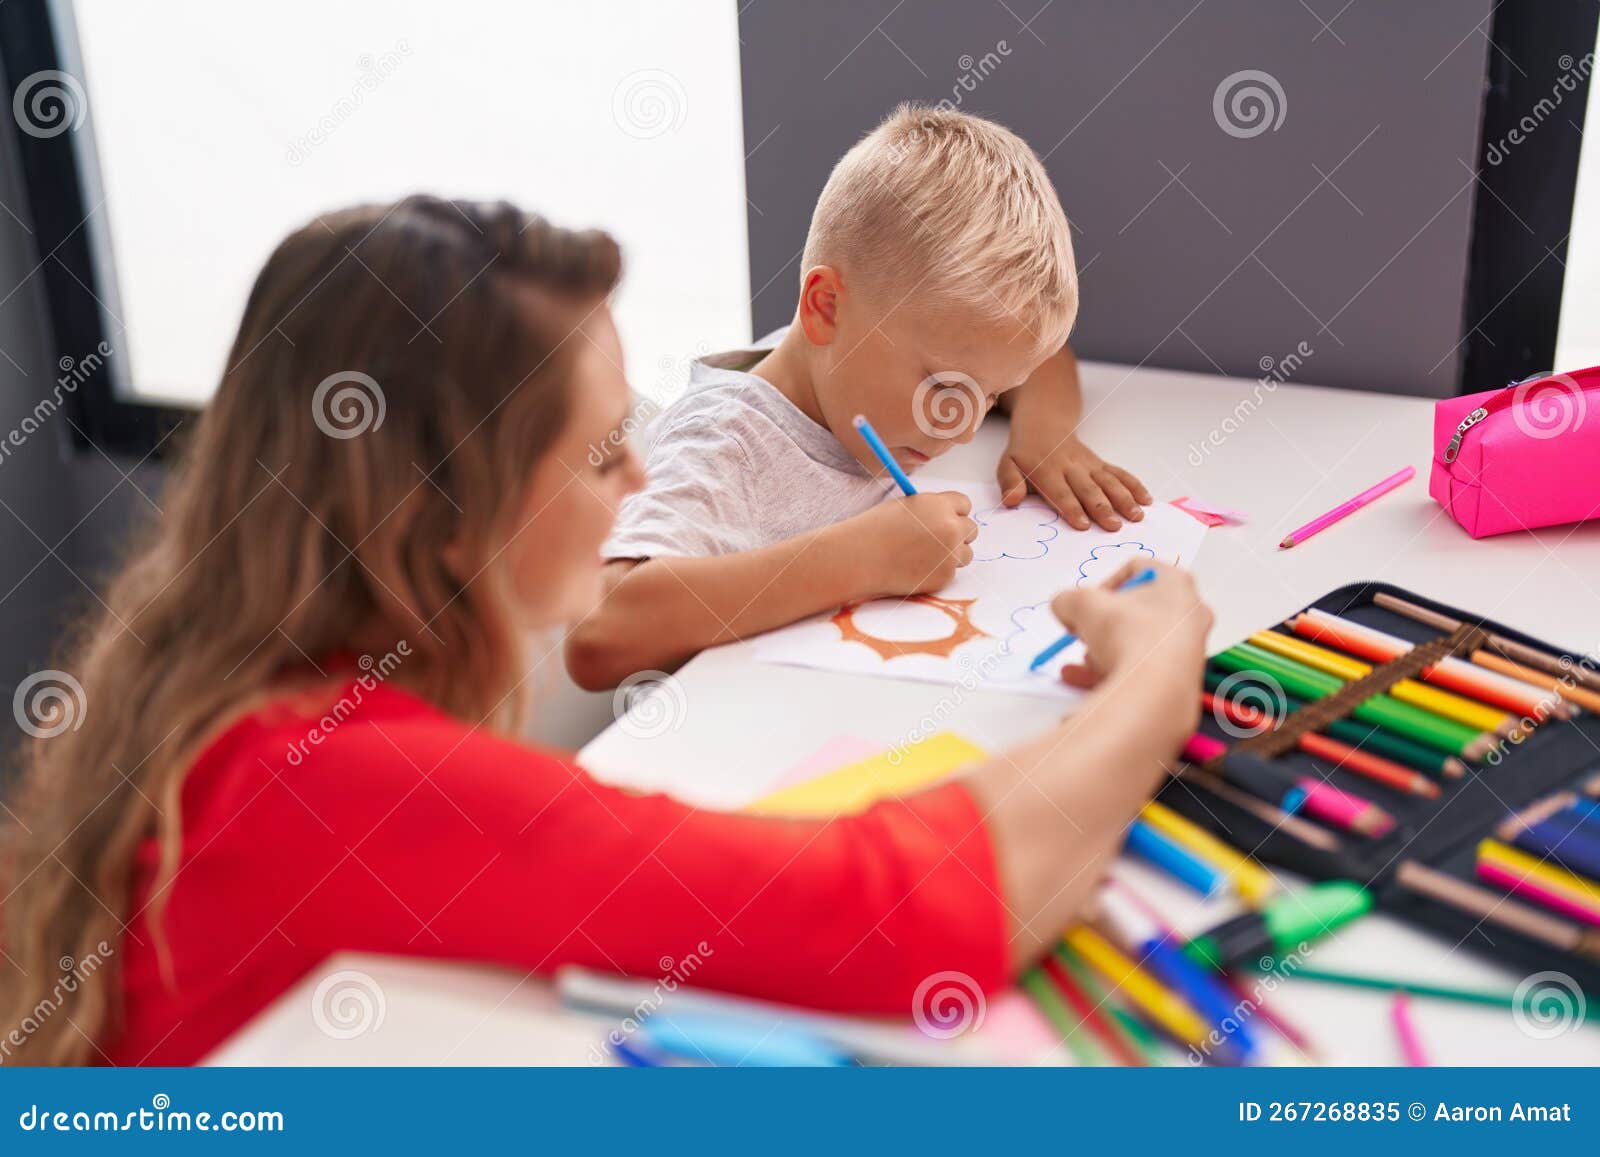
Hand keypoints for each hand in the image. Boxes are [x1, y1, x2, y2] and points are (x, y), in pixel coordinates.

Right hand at [843, 491, 977, 596]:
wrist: (859, 557)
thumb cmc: (875, 529)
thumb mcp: (905, 506)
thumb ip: (931, 509)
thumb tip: (948, 516)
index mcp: (940, 505)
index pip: (965, 504)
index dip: (954, 512)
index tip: (945, 519)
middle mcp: (950, 528)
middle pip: (971, 530)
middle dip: (958, 534)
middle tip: (937, 541)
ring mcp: (950, 554)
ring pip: (966, 554)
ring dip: (952, 555)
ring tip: (924, 556)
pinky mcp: (944, 577)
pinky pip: (951, 572)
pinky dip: (938, 572)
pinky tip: (915, 569)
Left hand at [998, 431, 1152, 531]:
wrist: (1044, 425)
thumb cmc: (1024, 453)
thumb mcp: (1007, 465)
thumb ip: (1009, 483)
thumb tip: (1010, 500)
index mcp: (1046, 470)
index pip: (1060, 492)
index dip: (1071, 508)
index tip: (1083, 524)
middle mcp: (1071, 467)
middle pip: (1088, 489)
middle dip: (1102, 507)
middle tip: (1114, 526)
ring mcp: (1089, 464)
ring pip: (1108, 481)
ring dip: (1124, 498)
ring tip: (1136, 516)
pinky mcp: (1100, 463)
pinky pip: (1119, 473)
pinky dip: (1134, 485)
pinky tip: (1146, 500)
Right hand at [1047, 561, 1211, 693]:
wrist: (1154, 689)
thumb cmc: (1130, 635)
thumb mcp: (1081, 604)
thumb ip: (1067, 600)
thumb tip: (1064, 608)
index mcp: (1176, 582)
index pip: (1137, 569)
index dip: (1105, 584)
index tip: (1089, 603)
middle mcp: (1189, 612)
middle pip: (1138, 609)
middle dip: (1106, 622)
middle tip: (1089, 630)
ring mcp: (1189, 647)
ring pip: (1139, 641)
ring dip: (1107, 649)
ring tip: (1087, 659)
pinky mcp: (1181, 677)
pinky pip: (1142, 668)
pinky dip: (1114, 671)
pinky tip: (1083, 678)